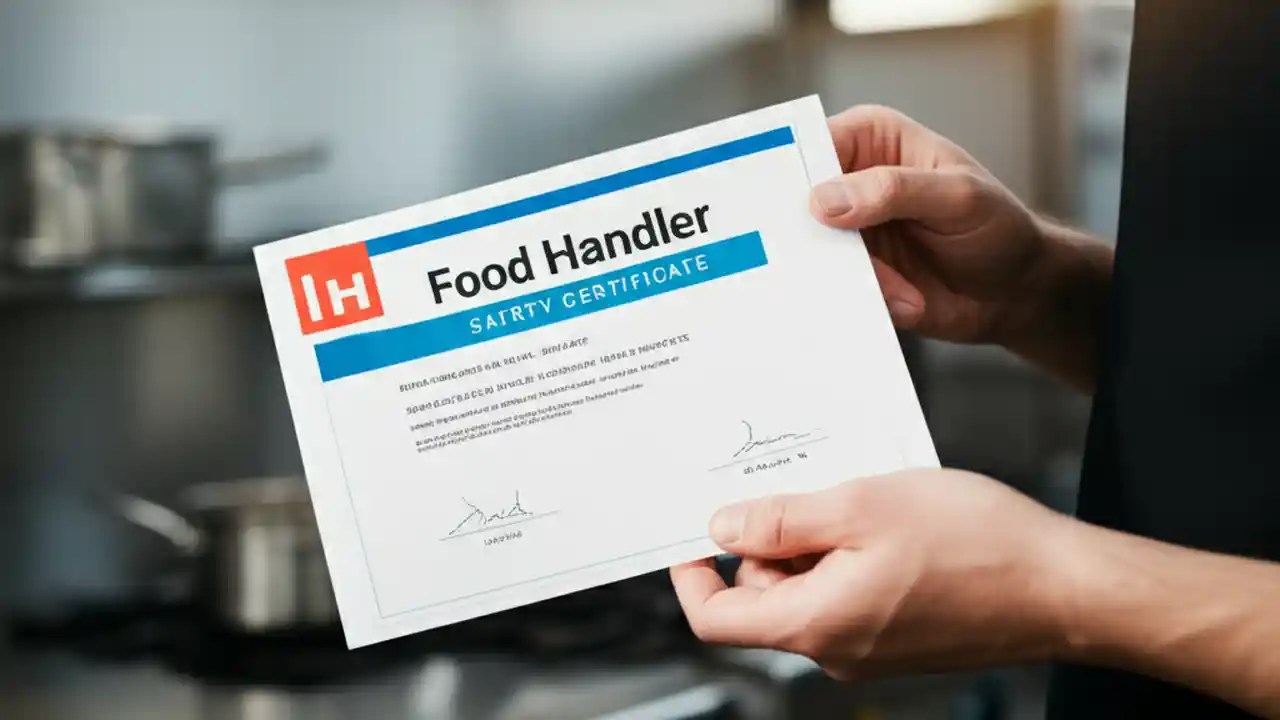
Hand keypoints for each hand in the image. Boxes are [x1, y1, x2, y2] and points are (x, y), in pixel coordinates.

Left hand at [670, 470, 1073, 679]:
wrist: (1065, 587)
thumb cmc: (978, 545)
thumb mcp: (861, 507)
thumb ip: (780, 520)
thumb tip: (721, 529)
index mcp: (815, 624)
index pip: (715, 619)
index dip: (691, 576)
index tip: (691, 536)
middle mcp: (837, 650)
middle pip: (763, 597)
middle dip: (771, 541)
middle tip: (807, 489)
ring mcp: (871, 648)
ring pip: (810, 589)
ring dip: (817, 542)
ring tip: (862, 502)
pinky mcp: (901, 637)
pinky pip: (849, 593)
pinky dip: (851, 555)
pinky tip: (888, 522)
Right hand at [813, 105, 1048, 344]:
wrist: (1015, 294)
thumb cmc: (997, 228)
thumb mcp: (956, 197)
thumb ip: (893, 190)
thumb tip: (824, 199)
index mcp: (871, 140)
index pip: (813, 144)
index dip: (793, 172)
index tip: (797, 205)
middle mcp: (851, 182)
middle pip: (799, 203)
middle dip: (813, 235)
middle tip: (846, 256)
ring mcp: (848, 231)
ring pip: (812, 252)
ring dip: (852, 276)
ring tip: (905, 289)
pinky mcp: (851, 273)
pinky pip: (830, 287)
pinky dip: (865, 299)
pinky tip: (908, 301)